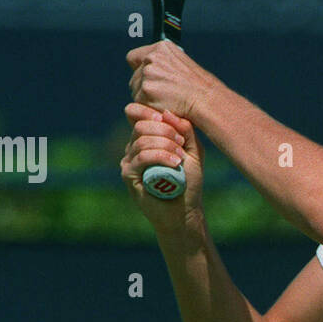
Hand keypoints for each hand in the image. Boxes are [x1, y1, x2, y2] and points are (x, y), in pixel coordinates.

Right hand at [120, 103, 204, 228]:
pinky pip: (141, 158)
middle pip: (140, 124)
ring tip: (181, 157)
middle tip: (182, 142)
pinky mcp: (129, 175)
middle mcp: (134, 147)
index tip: (170, 120)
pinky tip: (175, 163)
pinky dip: (161, 157)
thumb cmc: (188, 181)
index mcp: (146, 137)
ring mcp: (129, 161)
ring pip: (141, 140)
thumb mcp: (193, 151)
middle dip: (164, 129)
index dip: (150, 111)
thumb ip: (186, 130)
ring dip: (165, 145)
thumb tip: (168, 113)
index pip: (136, 113)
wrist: (184, 211)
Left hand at [126, 39, 220, 122]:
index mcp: (161, 48)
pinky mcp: (146, 89)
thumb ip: (164, 64)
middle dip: (144, 88)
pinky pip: (139, 102)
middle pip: (134, 77)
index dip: (138, 70)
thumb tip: (149, 69)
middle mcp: (152, 57)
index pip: (134, 57)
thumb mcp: (182, 66)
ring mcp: (148, 72)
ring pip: (135, 90)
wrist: (206, 100)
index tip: (146, 79)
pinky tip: (164, 107)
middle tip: (163, 96)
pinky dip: (149, 107)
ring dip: (146, 98)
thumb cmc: (198, 88)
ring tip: (166, 101)